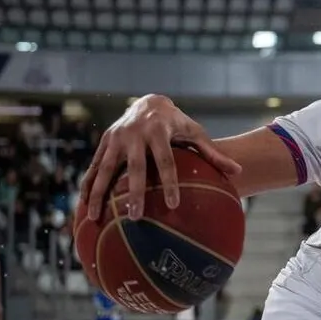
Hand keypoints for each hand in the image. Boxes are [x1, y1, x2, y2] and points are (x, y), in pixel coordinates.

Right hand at [80, 94, 241, 220]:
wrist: (148, 101)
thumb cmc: (177, 123)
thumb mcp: (196, 132)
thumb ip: (214, 153)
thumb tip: (238, 172)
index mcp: (159, 132)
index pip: (166, 161)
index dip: (170, 183)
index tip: (173, 205)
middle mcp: (134, 134)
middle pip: (135, 168)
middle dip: (135, 192)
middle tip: (136, 217)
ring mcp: (116, 138)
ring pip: (106, 169)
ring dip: (99, 193)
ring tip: (95, 218)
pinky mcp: (104, 143)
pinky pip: (94, 168)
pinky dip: (87, 186)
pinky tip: (82, 208)